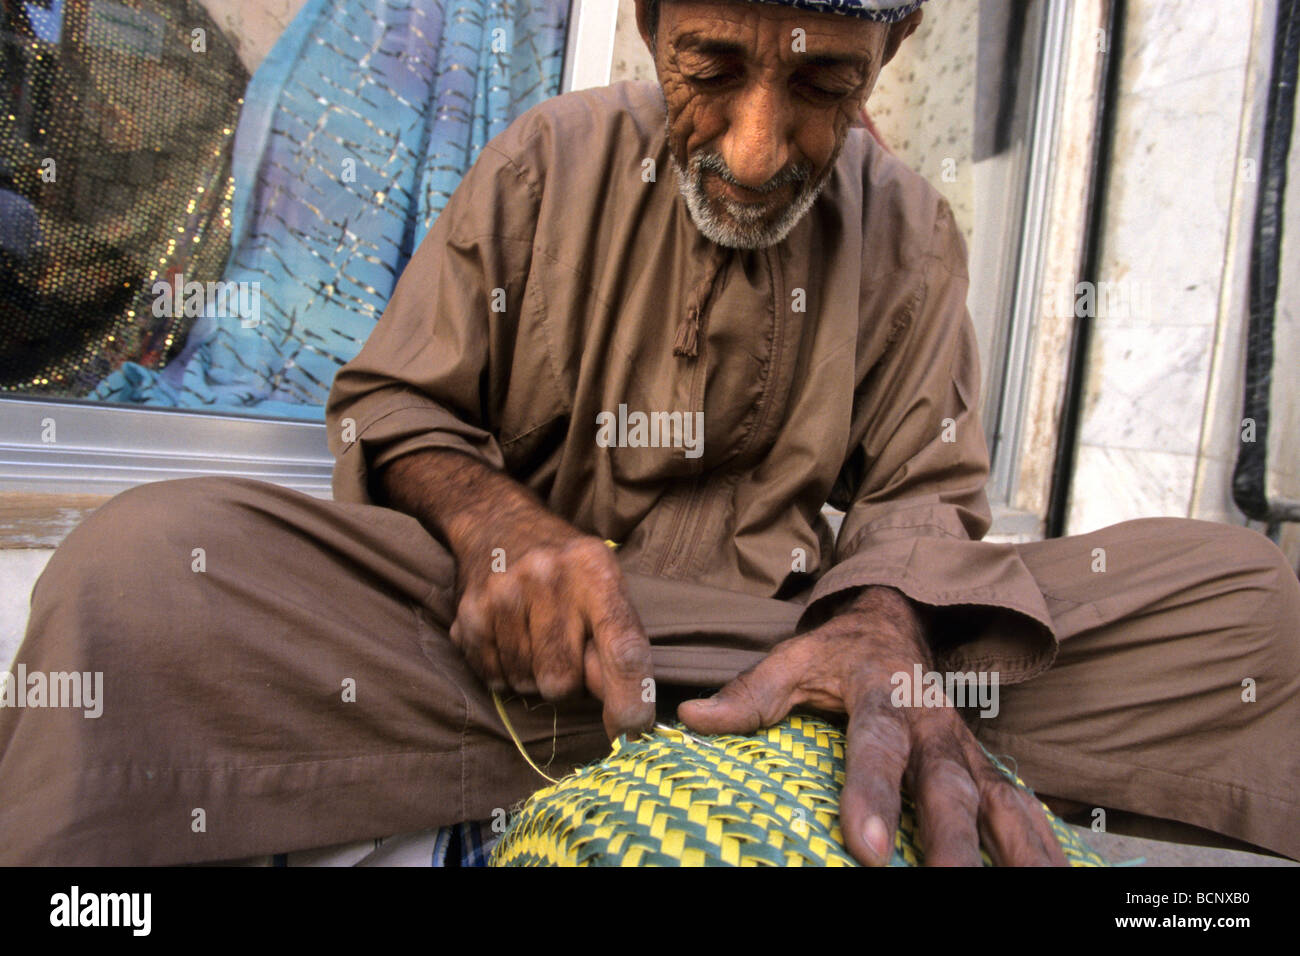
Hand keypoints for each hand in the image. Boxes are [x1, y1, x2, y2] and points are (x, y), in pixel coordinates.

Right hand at [450, 524, 655, 741]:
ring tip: (535, 635)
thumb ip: (617, 641)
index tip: (633, 732)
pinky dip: (506, 671)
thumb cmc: (565, 566)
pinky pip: (495, 679)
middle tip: (565, 649)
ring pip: (528, 685)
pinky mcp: (468, 615)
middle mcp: (548, 579)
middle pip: (562, 681)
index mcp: (595, 571)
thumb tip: (629, 714)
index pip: (622, 648)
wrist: (496, 522)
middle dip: (568, 683)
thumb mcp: (603, 583)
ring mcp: (502, 596)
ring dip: (535, 675)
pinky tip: (510, 636)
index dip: (630, 699)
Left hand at [677, 587, 1066, 866]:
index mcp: (882, 695)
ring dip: (1017, 853)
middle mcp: (932, 726)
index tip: (867, 848)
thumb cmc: (837, 652)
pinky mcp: (985, 770)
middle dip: (950, 841)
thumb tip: (690, 718)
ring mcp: (965, 750)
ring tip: (1035, 894)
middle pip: (945, 786)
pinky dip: (1044, 848)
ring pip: (1000, 802)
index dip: (871, 795)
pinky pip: (1022, 810)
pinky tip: (1056, 881)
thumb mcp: (791, 660)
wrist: (895, 620)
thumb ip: (749, 694)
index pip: (876, 747)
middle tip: (947, 886)